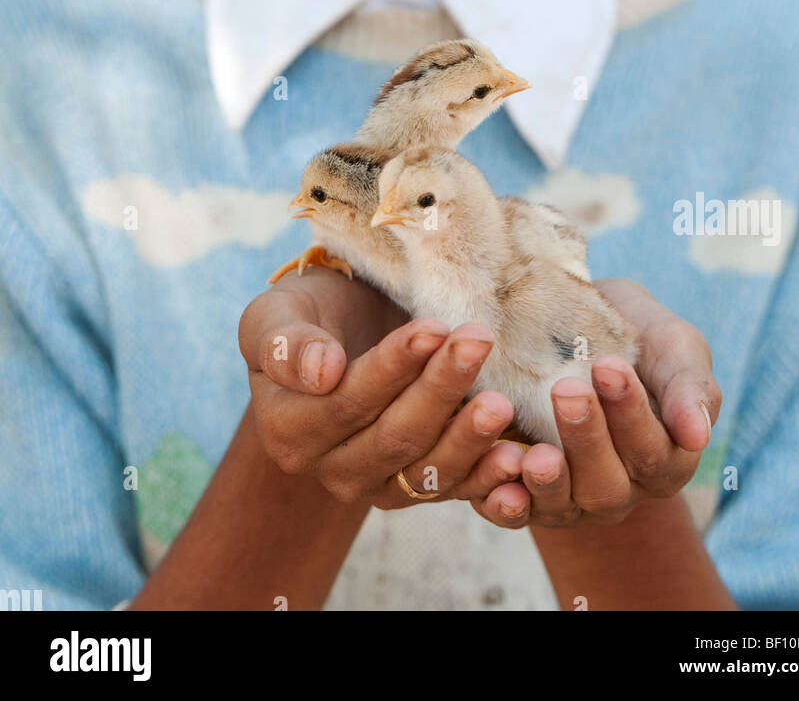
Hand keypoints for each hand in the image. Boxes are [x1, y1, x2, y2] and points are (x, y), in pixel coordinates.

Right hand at [238, 267, 525, 509]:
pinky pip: (454, 491)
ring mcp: (375, 483)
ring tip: (501, 403)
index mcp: (287, 429)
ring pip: (426, 470)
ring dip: (468, 438)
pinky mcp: (417, 488)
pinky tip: (516, 460)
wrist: (345, 331)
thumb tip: (322, 373)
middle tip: (478, 342)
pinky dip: (487, 479)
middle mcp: (328, 468)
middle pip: (392, 437)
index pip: (346, 403)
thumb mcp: (275, 315)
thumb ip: (285, 343)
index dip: (391, 369)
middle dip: (439, 390)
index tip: (432, 328)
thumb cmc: (309, 314)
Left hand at [470, 279, 720, 529]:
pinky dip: (508, 505)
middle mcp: (623, 489)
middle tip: (566, 390)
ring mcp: (575, 498)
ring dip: (549, 481)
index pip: (653, 450)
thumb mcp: (674, 349)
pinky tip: (499, 483)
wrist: (575, 327)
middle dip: (587, 439)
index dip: (631, 411)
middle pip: (608, 484)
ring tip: (535, 453)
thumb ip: (691, 388)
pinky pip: (517, 513)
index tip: (608, 365)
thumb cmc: (636, 337)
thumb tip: (697, 435)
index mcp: (666, 460)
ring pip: (565, 504)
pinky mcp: (529, 497)